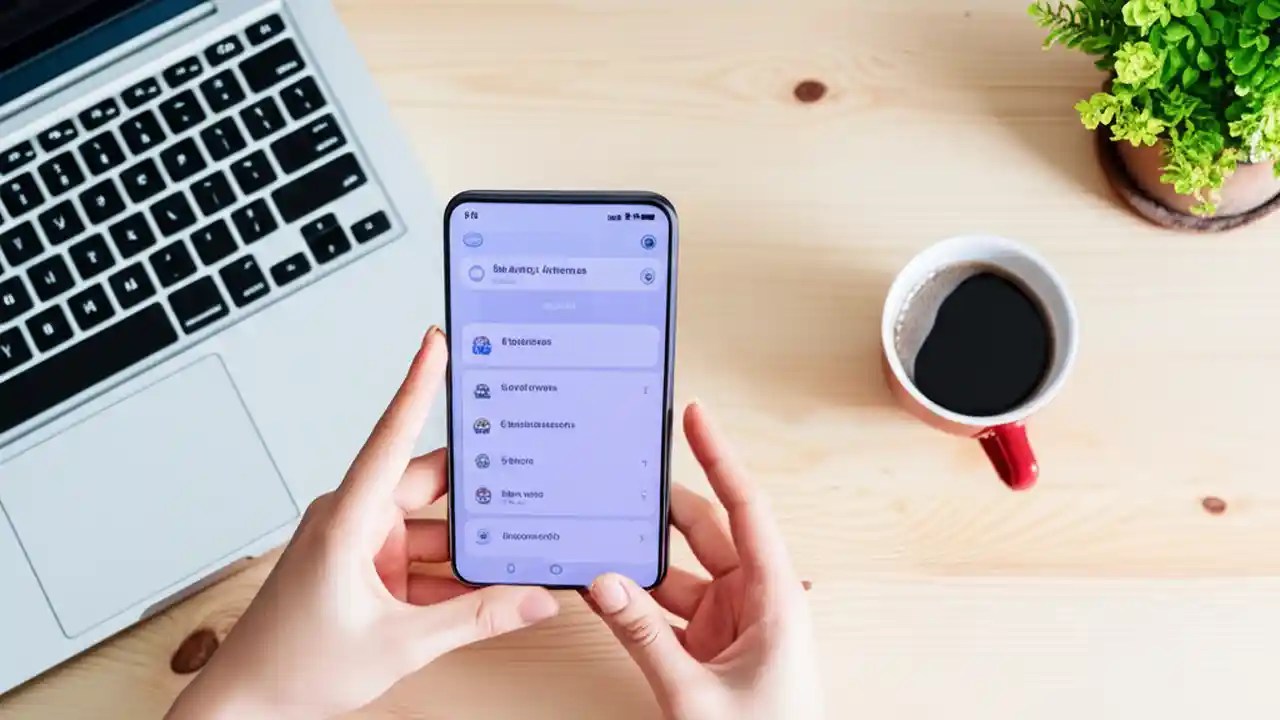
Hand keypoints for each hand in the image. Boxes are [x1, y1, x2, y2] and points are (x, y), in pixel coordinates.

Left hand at [167, 328, 559, 719]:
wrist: (247, 707)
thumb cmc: (292, 668)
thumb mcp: (399, 645)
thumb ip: (474, 620)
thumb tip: (529, 599)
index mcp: (347, 521)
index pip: (391, 438)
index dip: (417, 387)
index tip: (434, 346)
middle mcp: (352, 520)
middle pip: (429, 487)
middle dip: (478, 490)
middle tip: (527, 474)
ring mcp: (359, 545)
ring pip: (431, 528)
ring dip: (468, 544)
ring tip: (519, 547)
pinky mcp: (365, 569)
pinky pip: (420, 557)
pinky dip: (451, 573)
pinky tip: (489, 585)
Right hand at [588, 402, 821, 719]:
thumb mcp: (694, 694)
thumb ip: (643, 635)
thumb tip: (603, 584)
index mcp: (774, 598)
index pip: (747, 509)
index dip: (720, 458)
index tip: (696, 419)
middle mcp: (756, 601)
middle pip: (707, 532)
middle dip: (662, 506)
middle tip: (621, 475)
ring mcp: (731, 623)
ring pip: (679, 571)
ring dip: (641, 559)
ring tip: (597, 533)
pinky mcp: (710, 647)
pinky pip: (668, 608)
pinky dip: (637, 598)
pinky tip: (606, 586)